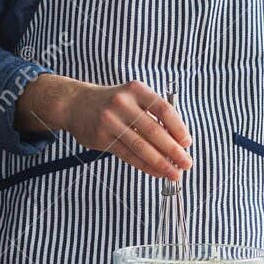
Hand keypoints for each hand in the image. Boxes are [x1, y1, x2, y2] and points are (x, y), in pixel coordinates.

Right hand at [17, 76, 191, 180]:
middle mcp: (122, 104)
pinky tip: (156, 172)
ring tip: (174, 173)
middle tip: (187, 163)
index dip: (178, 127)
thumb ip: (153, 113)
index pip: (163, 109)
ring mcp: (110, 122)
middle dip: (173, 150)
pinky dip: (145, 166)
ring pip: (140, 146)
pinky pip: (128, 155)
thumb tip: (178, 140)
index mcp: (136, 90)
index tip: (187, 143)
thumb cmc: (113, 102)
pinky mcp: (101, 138)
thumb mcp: (132, 97)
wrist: (75, 104)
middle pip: (153, 130)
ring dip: (160, 162)